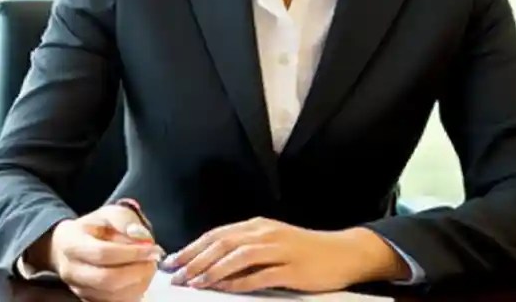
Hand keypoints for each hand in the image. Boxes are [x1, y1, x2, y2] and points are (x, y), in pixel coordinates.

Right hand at [29, 204, 164, 301]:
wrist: (73, 243)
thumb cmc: (94, 227)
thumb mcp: (108, 213)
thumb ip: (124, 221)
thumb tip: (140, 237)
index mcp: (70, 242)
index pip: (103, 253)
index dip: (131, 253)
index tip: (153, 249)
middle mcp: (70, 269)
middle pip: (107, 279)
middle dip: (137, 271)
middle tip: (153, 261)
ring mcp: (78, 288)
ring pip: (112, 295)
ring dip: (138, 283)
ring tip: (148, 268)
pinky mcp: (88, 299)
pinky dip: (132, 292)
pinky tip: (140, 278)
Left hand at [160, 218, 408, 293]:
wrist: (344, 252)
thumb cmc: (304, 251)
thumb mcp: (271, 242)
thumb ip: (245, 248)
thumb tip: (212, 262)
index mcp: (256, 226)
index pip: (216, 235)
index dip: (192, 247)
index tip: (172, 260)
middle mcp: (264, 234)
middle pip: (222, 244)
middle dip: (194, 259)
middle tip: (174, 274)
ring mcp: (279, 250)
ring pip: (237, 257)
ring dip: (212, 270)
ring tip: (193, 282)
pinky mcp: (292, 269)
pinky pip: (260, 275)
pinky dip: (238, 281)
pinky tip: (223, 288)